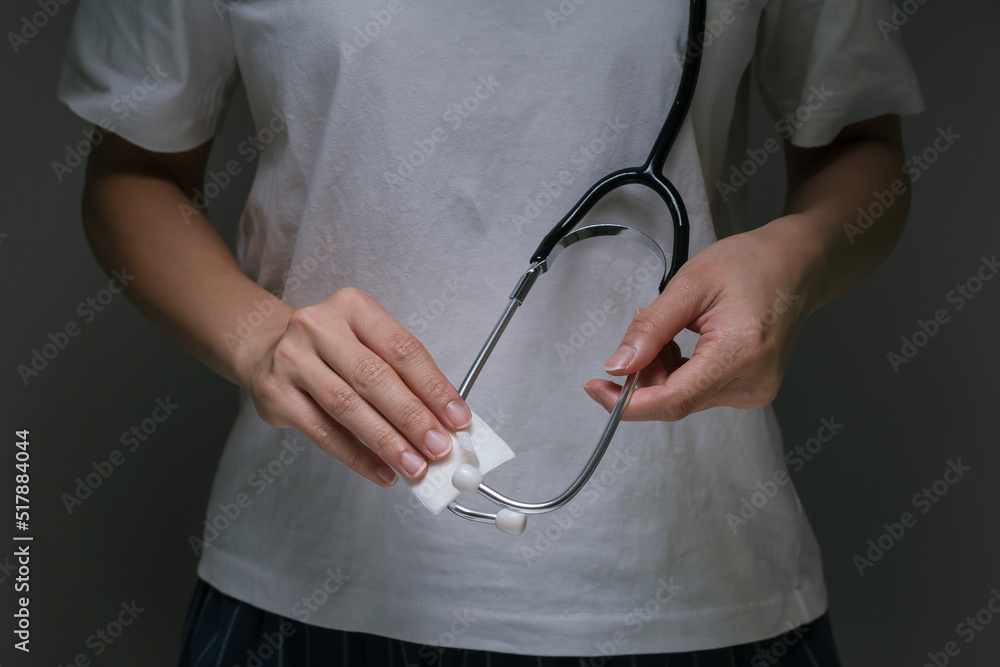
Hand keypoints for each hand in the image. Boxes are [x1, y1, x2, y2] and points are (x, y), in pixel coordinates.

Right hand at [240, 288, 471, 485]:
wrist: (268, 352)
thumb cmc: (333, 350)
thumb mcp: (368, 344)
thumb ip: (404, 377)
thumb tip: (444, 422)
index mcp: (352, 307)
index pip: (402, 349)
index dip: (433, 386)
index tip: (457, 418)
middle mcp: (319, 327)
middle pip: (374, 378)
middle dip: (412, 418)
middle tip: (439, 447)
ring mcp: (293, 360)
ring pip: (348, 407)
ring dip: (387, 442)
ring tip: (415, 465)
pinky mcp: (277, 395)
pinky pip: (323, 433)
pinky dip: (357, 457)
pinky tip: (382, 470)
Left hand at [583, 216, 822, 420]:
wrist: (797, 265)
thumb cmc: (751, 264)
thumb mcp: (690, 285)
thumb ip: (650, 330)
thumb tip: (618, 366)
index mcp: (740, 354)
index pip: (673, 400)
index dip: (627, 401)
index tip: (595, 387)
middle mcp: (752, 383)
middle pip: (675, 400)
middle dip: (644, 374)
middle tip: (640, 330)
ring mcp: (755, 391)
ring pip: (684, 397)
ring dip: (661, 371)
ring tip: (669, 328)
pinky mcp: (753, 390)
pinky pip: (699, 391)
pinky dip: (679, 371)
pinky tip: (683, 343)